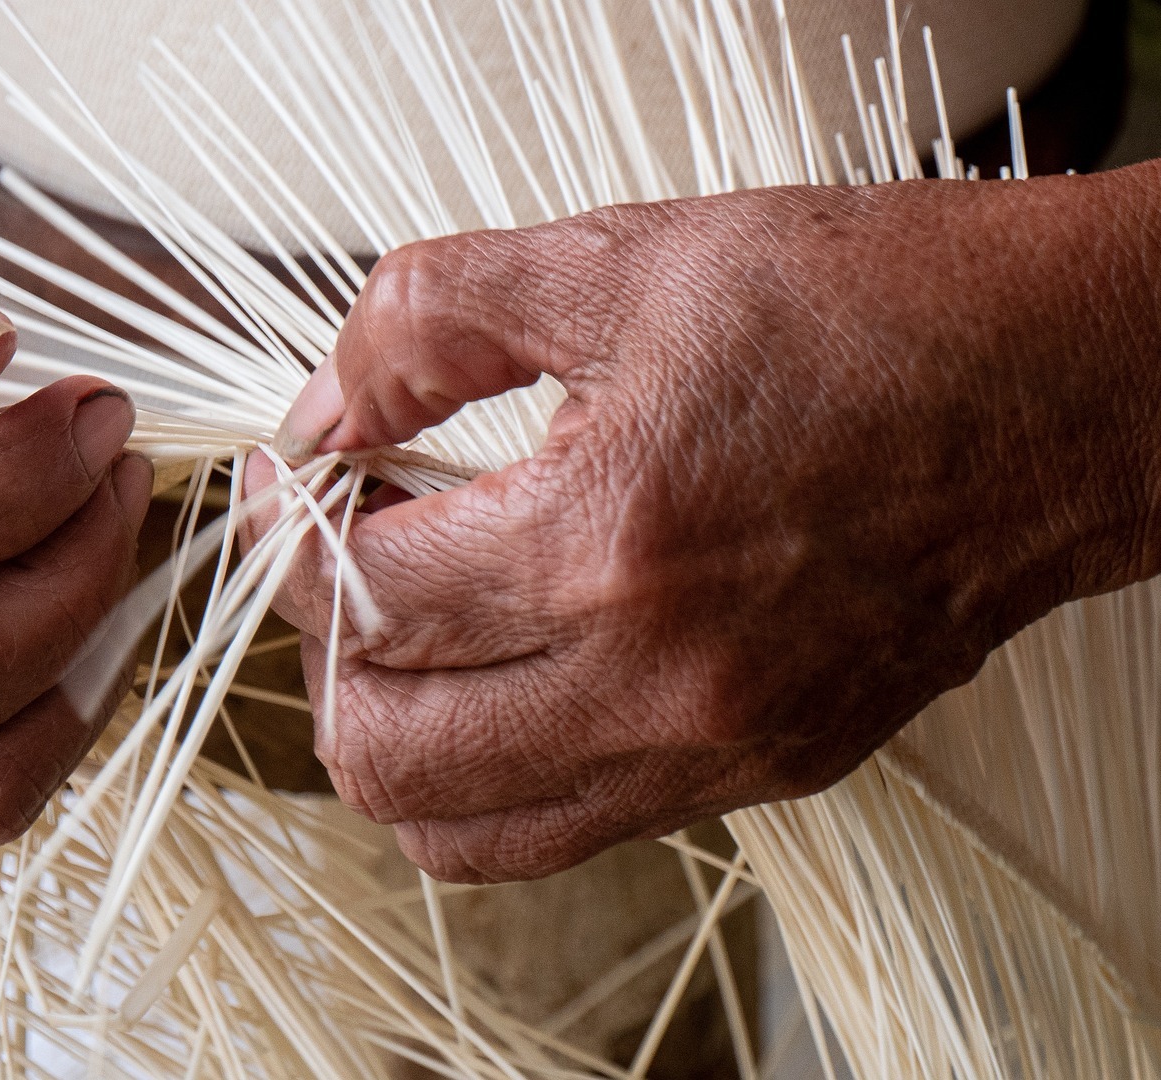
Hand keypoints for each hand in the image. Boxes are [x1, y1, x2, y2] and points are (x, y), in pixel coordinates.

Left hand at [252, 167, 1160, 881]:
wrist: (1068, 390)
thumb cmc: (875, 314)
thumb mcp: (621, 260)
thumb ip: (431, 321)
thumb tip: (327, 403)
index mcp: (608, 543)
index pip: (362, 597)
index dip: (293, 529)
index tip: (303, 477)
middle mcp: (655, 682)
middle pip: (381, 754)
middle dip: (318, 653)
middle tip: (338, 562)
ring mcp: (713, 750)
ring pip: (459, 835)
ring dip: (391, 737)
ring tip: (407, 631)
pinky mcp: (761, 775)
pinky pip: (564, 830)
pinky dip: (490, 772)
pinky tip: (506, 666)